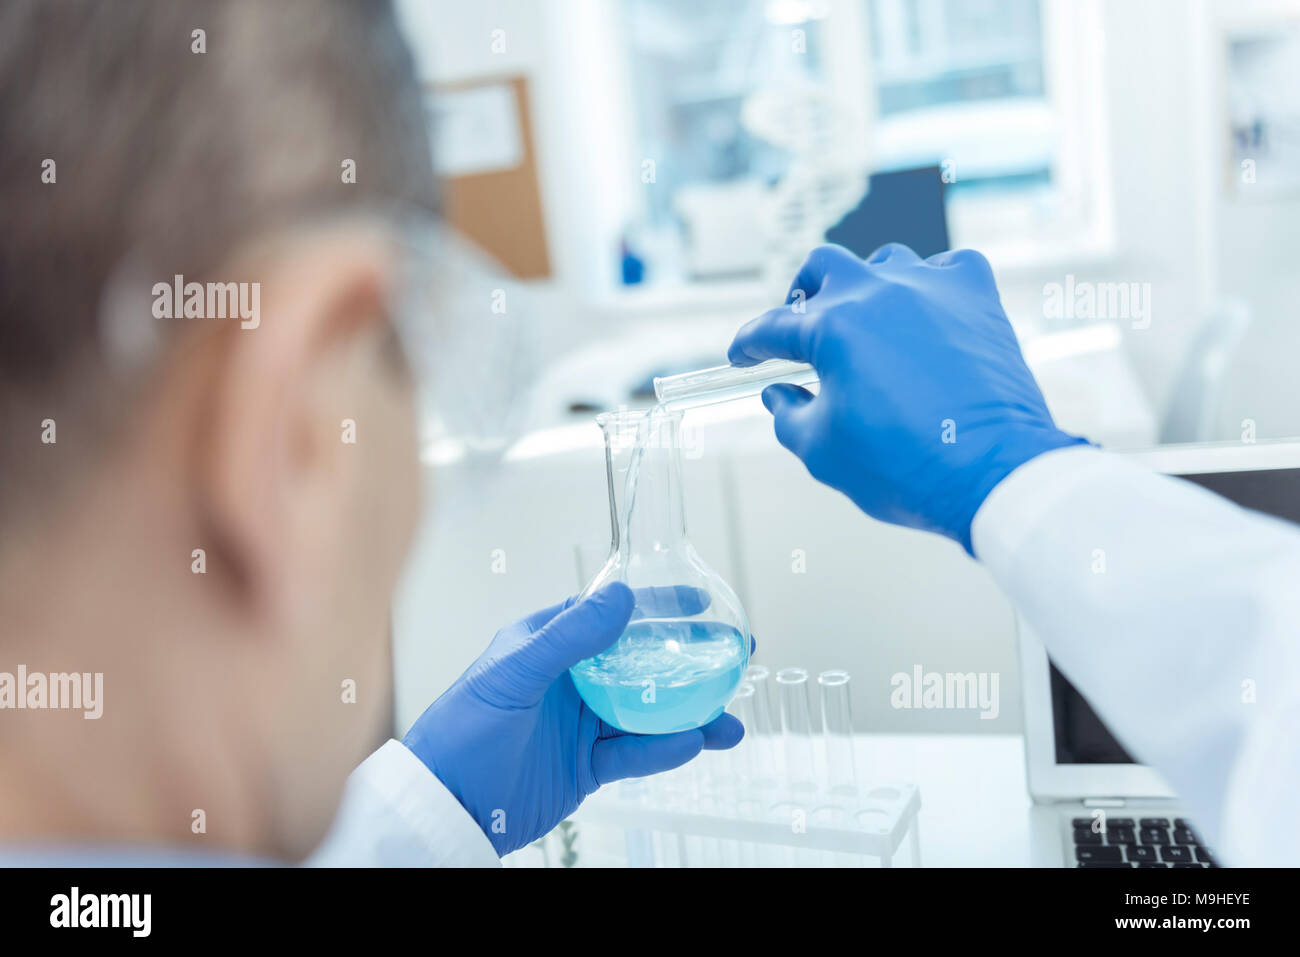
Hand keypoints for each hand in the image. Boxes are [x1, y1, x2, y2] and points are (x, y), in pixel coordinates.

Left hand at [401, 582, 744, 855]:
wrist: (446, 804)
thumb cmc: (461, 730)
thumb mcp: (515, 673)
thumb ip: (569, 637)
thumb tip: (621, 598)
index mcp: (548, 644)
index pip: (611, 615)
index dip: (656, 608)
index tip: (697, 603)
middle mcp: (570, 680)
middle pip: (641, 663)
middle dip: (688, 661)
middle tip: (733, 656)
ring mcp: (581, 723)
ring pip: (647, 712)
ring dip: (689, 715)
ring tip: (728, 721)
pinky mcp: (586, 765)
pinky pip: (634, 754)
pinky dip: (664, 751)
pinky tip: (691, 744)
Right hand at [728, 243, 1086, 553]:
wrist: (991, 473)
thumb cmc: (902, 466)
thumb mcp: (822, 450)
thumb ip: (787, 414)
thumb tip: (779, 394)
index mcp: (832, 327)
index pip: (772, 328)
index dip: (749, 345)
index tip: (742, 357)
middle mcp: (878, 293)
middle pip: (823, 266)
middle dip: (802, 294)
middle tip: (800, 326)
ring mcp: (932, 288)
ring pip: (886, 262)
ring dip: (867, 285)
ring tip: (866, 320)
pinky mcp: (978, 298)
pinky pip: (949, 267)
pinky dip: (932, 283)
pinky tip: (928, 310)